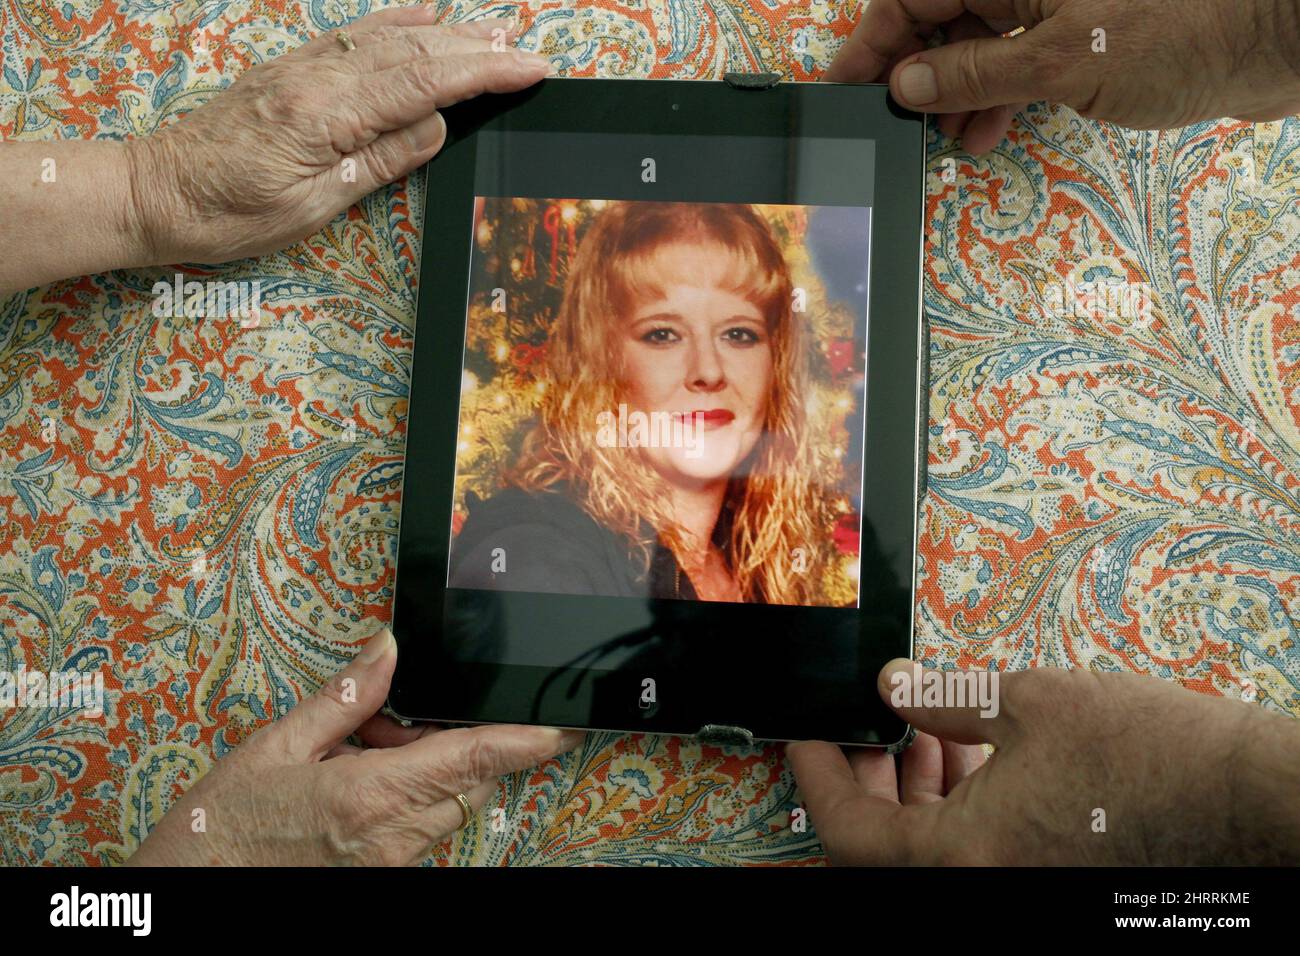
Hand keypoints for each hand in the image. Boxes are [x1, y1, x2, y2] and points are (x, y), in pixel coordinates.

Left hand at [127, 6, 550, 264]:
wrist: (156, 192)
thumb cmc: (228, 213)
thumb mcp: (312, 204)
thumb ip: (379, 160)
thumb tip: (435, 127)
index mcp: (326, 114)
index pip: (423, 84)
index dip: (483, 73)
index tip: (529, 68)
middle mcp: (317, 78)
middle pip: (414, 51)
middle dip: (478, 47)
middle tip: (527, 49)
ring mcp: (303, 67)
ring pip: (389, 37)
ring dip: (447, 32)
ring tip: (494, 30)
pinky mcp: (292, 68)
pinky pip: (356, 36)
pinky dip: (397, 22)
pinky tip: (423, 15)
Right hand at [127, 628, 582, 865]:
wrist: (192, 890)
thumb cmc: (221, 830)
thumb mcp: (276, 745)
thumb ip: (346, 697)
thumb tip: (388, 650)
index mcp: (372, 796)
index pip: (472, 758)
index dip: (525, 741)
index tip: (562, 726)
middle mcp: (392, 836)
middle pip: (468, 780)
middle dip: (453, 740)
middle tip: (389, 723)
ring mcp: (389, 862)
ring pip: (446, 804)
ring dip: (425, 768)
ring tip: (360, 751)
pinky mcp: (380, 874)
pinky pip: (419, 827)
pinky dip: (405, 795)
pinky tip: (355, 780)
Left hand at [787, 660, 1299, 863]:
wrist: (1253, 801)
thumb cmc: (1157, 755)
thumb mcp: (1032, 700)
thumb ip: (944, 696)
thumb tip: (891, 686)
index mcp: (968, 857)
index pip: (849, 833)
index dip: (816, 778)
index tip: (804, 736)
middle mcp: (987, 888)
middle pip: (886, 848)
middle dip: (867, 782)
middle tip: (865, 726)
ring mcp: (1020, 888)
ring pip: (931, 853)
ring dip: (913, 793)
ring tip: (923, 728)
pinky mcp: (1049, 880)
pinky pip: (976, 854)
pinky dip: (957, 808)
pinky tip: (972, 752)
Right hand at [825, 0, 1299, 153]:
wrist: (1275, 41)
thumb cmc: (1184, 31)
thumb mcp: (1062, 61)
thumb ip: (976, 73)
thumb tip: (909, 84)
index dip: (876, 38)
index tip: (848, 83)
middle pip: (942, 15)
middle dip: (912, 69)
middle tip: (892, 121)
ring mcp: (1056, 2)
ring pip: (977, 40)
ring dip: (953, 91)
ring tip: (944, 137)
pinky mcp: (1084, 31)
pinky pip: (1015, 58)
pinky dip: (994, 95)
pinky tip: (987, 130)